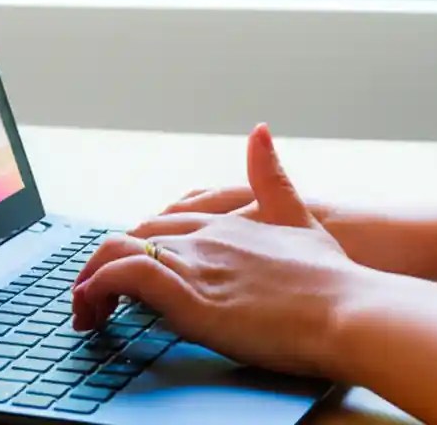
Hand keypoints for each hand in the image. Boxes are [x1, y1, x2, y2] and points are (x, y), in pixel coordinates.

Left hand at [71, 125, 375, 377]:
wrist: (351, 307)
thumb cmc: (336, 276)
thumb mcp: (303, 217)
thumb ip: (275, 179)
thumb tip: (259, 130)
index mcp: (231, 219)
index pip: (172, 220)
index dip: (149, 240)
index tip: (135, 259)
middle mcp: (206, 234)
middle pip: (142, 233)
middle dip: (117, 256)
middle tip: (101, 286)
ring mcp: (195, 262)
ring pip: (122, 250)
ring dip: (95, 275)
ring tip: (85, 305)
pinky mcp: (188, 295)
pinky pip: (127, 276)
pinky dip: (100, 287)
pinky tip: (93, 305)